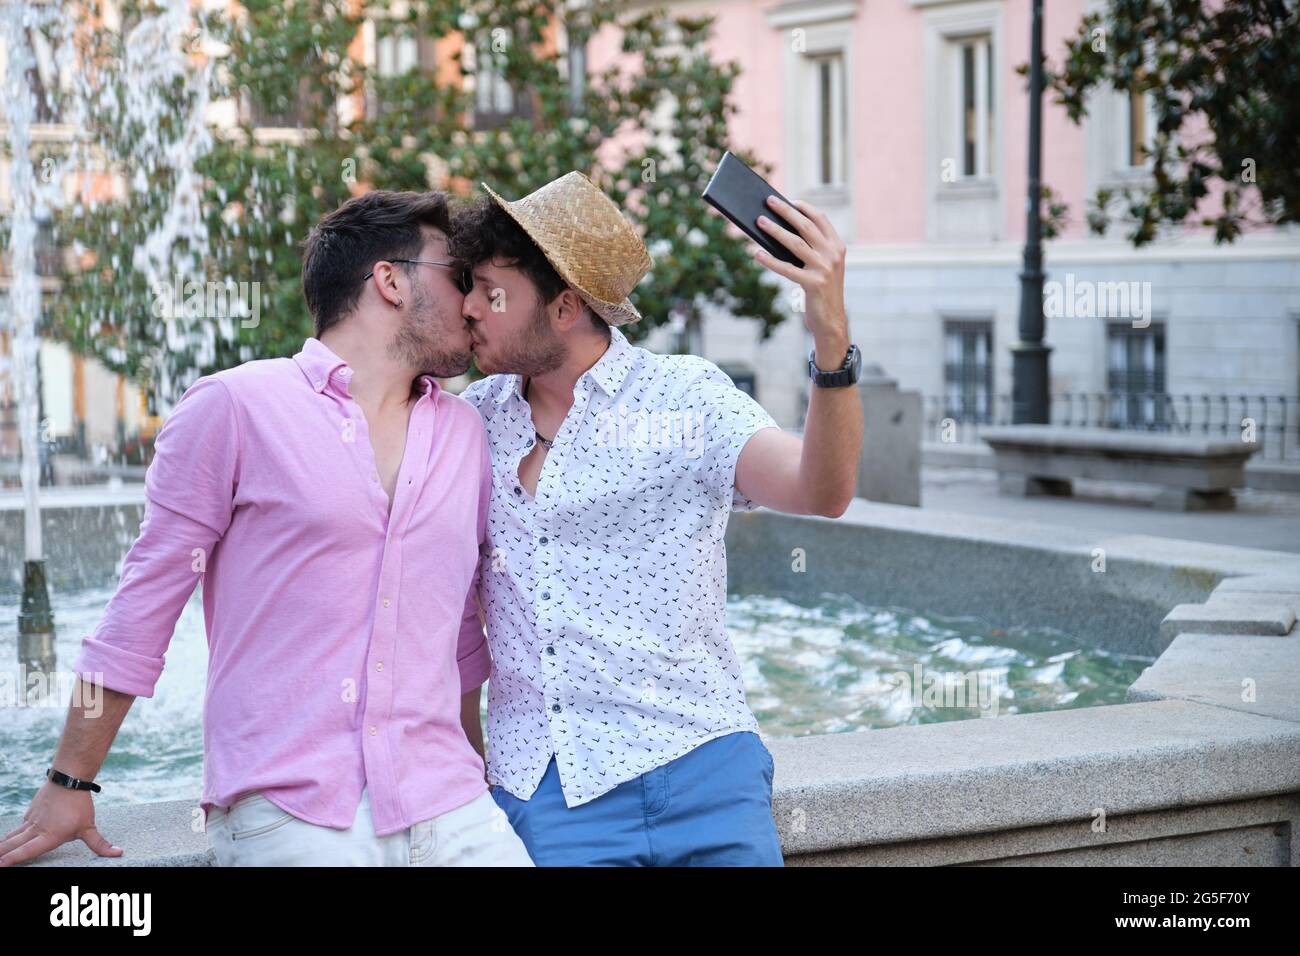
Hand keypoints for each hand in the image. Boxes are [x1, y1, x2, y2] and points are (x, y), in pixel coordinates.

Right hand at [0, 781, 122, 865]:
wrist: (69, 779)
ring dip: (3, 844)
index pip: (29, 851)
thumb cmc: (80, 805)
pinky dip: (11, 833)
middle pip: (14, 844)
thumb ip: (100, 844)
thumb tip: (118, 853)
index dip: (14, 858)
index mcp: (50, 836)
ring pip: (14, 835)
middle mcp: (37, 829)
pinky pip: (20, 825)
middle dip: (2, 853)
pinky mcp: (30, 812)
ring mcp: (32, 820)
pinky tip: (7, 839)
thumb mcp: (90, 827)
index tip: (1, 864)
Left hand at [752, 194, 849, 363]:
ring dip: (775, 230)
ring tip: (759, 221)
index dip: (804, 207)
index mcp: (837, 246)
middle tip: (768, 201)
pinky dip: (770, 260)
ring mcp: (824, 269)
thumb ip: (808, 249)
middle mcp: (833, 254)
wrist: (831, 320)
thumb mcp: (820, 266)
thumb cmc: (820, 291)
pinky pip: (786, 268)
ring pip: (795, 243)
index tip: (788, 200)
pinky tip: (757, 253)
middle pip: (806, 226)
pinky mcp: (813, 284)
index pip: (820, 219)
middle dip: (785, 211)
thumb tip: (776, 231)